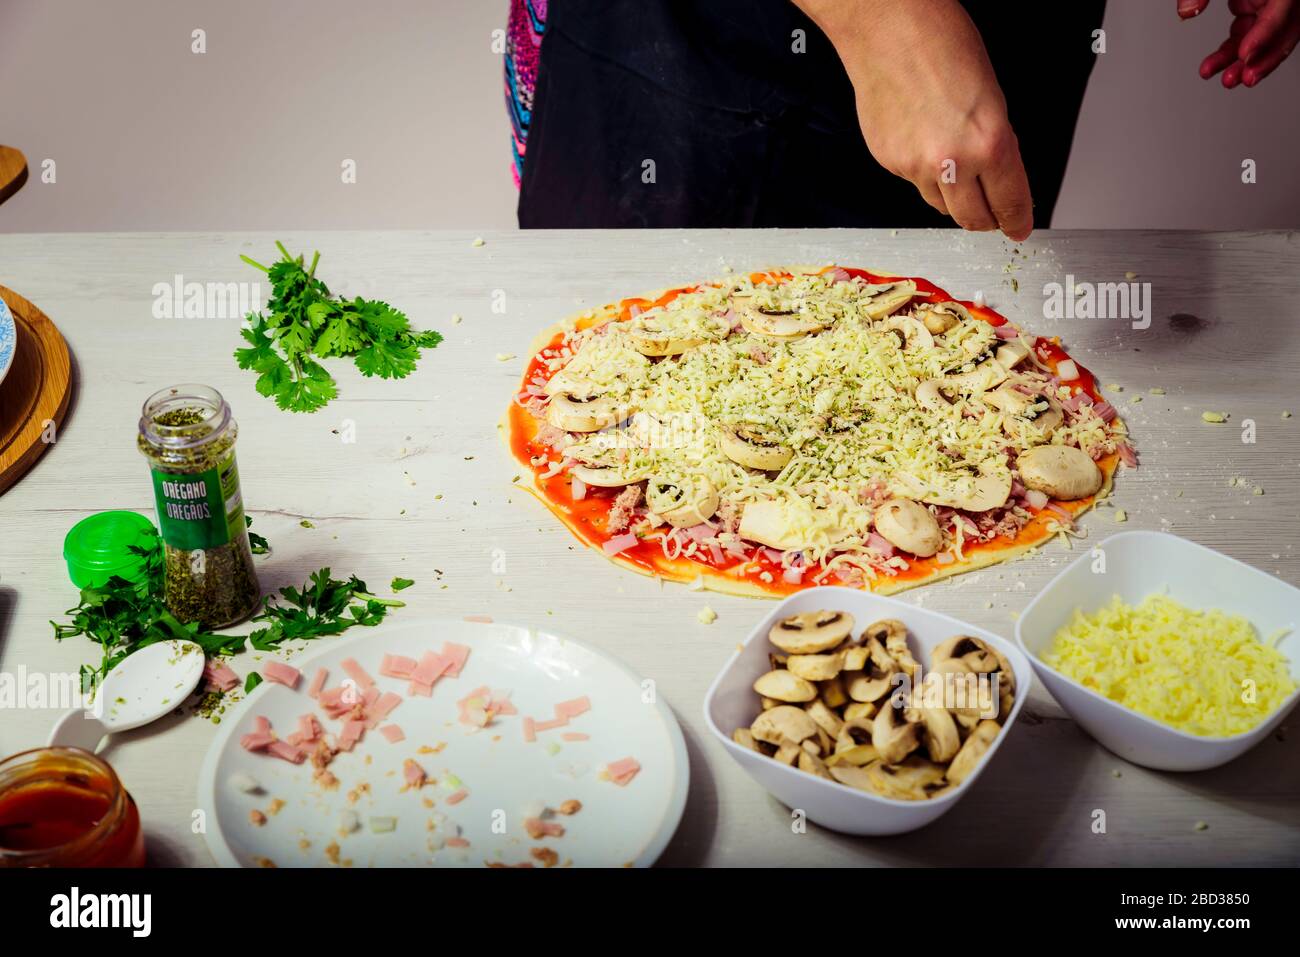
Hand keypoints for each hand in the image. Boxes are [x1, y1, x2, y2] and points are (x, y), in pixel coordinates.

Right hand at [795, 0, 1032, 240]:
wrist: (889, 28)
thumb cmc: (941, 44)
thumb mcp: (992, 96)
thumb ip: (995, 143)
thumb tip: (996, 176)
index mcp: (990, 142)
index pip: (1010, 202)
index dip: (1017, 221)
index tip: (1019, 228)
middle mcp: (952, 162)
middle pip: (973, 218)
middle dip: (985, 219)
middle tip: (990, 215)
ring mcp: (915, 166)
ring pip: (940, 204)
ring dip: (951, 196)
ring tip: (952, 166)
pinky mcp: (889, 162)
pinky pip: (912, 182)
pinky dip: (921, 172)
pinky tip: (922, 141)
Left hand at [1179, 0, 1299, 86]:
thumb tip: (1187, 12)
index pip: (1283, 9)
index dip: (1266, 33)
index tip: (1245, 53)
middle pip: (1284, 30)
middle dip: (1264, 59)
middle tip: (1244, 79)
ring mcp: (1267, 3)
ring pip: (1264, 39)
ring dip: (1243, 63)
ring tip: (1225, 81)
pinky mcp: (1252, 8)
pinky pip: (1245, 36)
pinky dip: (1229, 54)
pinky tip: (1211, 68)